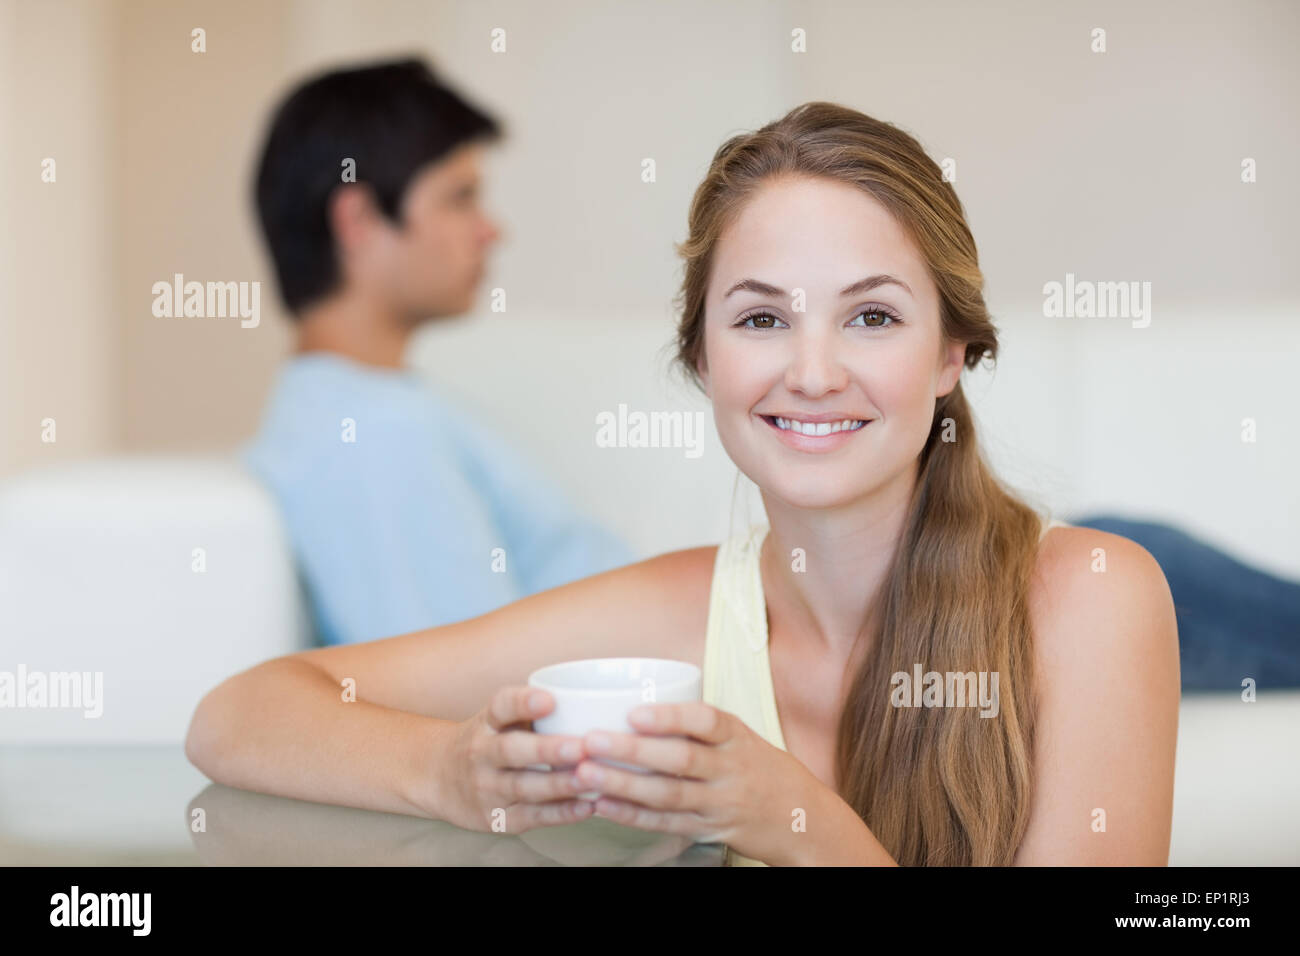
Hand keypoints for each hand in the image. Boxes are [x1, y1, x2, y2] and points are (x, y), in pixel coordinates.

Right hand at [441, 686, 596, 833]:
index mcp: (486, 723)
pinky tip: (586, 806)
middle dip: (547, 750)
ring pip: (523, 786)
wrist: (439, 778)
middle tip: (581, 746)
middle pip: (511, 750)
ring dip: (559, 784)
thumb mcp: (499, 719)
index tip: (549, 699)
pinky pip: (530, 816)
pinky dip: (559, 813)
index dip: (523, 703)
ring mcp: (486, 788)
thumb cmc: (488, 742)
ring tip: (590, 777)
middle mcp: (481, 753)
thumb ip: (535, 711)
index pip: (500, 707)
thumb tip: (596, 700)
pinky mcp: (497, 818)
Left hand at [574, 701, 821, 864]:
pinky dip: (634, 816)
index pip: (706, 721)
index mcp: (738, 737)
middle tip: (592, 740)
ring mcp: (722, 803)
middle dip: (633, 750)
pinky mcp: (712, 831)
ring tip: (586, 773)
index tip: (633, 712)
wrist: (806, 821)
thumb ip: (702, 726)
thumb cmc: (764, 770)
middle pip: (681, 759)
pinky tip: (604, 806)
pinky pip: (668, 824)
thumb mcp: (744, 739)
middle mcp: (732, 769)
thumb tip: (638, 704)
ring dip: (623, 785)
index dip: (670, 717)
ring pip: (669, 795)